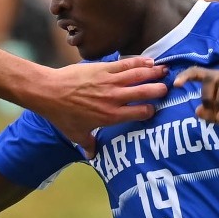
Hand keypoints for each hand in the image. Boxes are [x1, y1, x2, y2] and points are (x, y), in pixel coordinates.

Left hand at [32, 56, 167, 144]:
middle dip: (159, 90)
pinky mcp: (104, 68)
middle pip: (145, 92)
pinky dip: (139, 61)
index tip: (155, 108)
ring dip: (154, 72)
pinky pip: (126, 63)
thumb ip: (88, 145)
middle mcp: (115, 98)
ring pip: (139, 75)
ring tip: (166, 71)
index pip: (141, 113)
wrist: (50, 92)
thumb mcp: (76, 134)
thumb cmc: (62, 115)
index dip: (151, 110)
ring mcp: (110, 82)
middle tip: (169, 87)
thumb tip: (91, 156)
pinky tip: (150, 60)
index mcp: (111, 116)